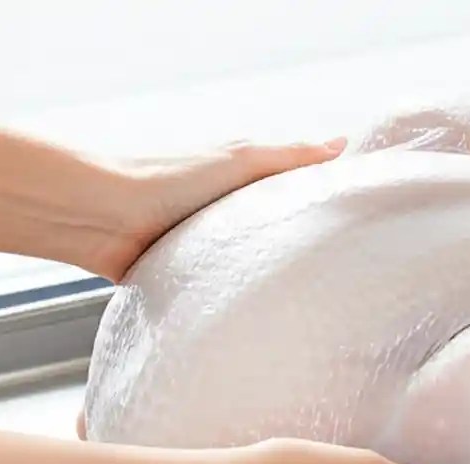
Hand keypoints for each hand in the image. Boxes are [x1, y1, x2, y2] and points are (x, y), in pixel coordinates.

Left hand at [91, 137, 347, 281]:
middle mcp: (230, 214)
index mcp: (246, 184)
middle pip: (281, 233)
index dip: (330, 203)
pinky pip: (224, 291)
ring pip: (255, 265)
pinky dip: (241, 300)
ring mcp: (209, 247)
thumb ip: (291, 157)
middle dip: (309, 250)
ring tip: (318, 301)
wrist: (102, 217)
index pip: (299, 192)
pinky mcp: (188, 277)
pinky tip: (265, 313)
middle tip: (353, 272)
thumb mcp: (241, 160)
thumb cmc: (168, 177)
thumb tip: (343, 143)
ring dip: (274, 279)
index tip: (367, 221)